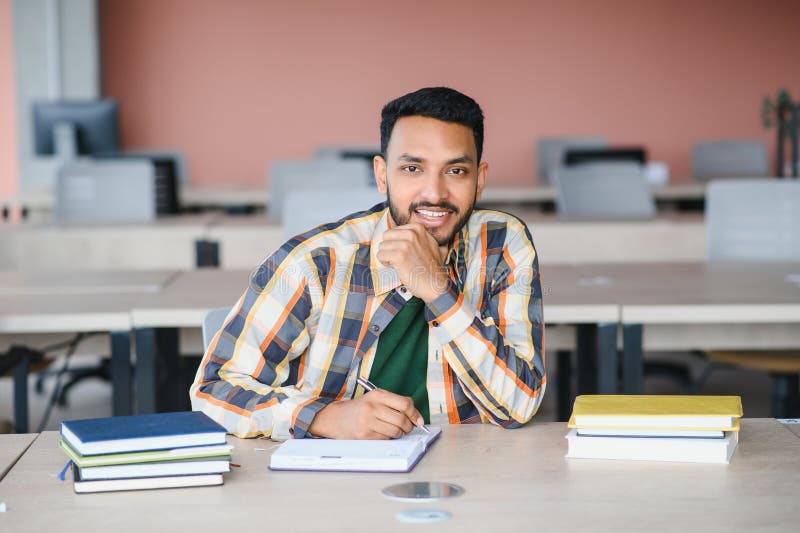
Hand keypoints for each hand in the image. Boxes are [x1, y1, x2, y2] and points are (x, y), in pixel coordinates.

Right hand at [308, 389, 423, 438]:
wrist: (335, 418)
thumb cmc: (360, 408)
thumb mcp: (376, 399)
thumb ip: (396, 403)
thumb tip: (417, 417)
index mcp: (377, 394)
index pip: (405, 404)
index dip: (415, 413)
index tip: (419, 420)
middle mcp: (372, 406)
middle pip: (402, 419)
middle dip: (409, 426)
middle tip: (408, 428)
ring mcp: (367, 421)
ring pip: (395, 431)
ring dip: (399, 433)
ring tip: (394, 430)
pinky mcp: (364, 435)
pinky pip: (386, 439)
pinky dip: (388, 438)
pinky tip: (382, 433)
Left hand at [376, 223, 449, 302]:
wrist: (435, 284)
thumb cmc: (433, 268)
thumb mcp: (432, 245)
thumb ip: (420, 237)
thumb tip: (406, 231)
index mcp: (417, 228)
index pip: (393, 230)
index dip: (396, 242)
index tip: (405, 252)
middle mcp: (411, 233)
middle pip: (386, 236)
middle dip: (389, 248)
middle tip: (399, 258)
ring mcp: (405, 244)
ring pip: (381, 246)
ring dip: (387, 257)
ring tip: (399, 264)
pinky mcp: (398, 256)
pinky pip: (380, 255)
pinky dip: (385, 263)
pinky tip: (397, 268)